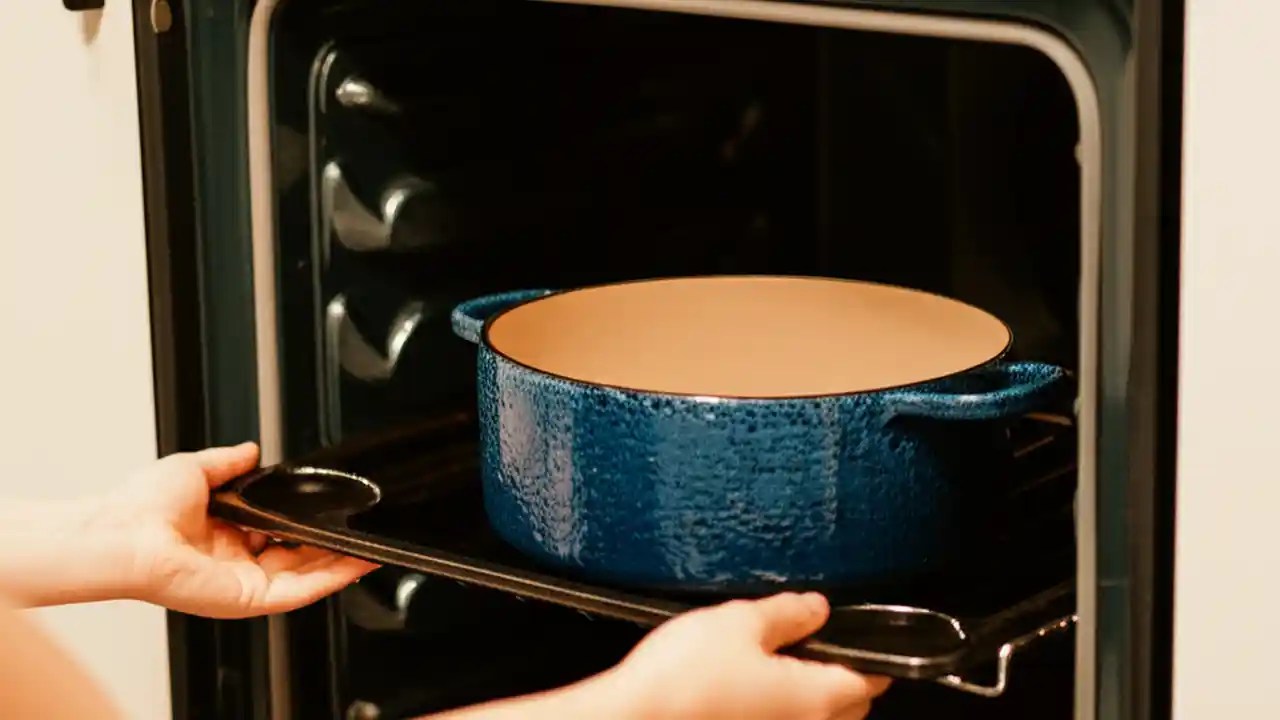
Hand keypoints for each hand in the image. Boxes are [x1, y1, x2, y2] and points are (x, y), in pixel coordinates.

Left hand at [99, 442, 378, 617]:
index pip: (277, 532)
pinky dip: (331, 577)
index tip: (331, 511)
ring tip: (370, 546)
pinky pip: (299, 590)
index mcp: (222, 534)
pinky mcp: (249, 597)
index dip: (307, 524)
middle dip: (332, 545)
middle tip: (361, 529)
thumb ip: (228, 462)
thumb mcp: (194, 469)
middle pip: (297, 557)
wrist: (122, 535)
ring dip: (340, 562)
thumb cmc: (140, 508)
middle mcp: (234, 562)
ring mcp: (243, 582)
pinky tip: (355, 561)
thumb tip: (251, 450)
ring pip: (305, 576)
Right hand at [606, 592, 889, 719]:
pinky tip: (748, 694)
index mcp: (817, 698)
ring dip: (810, 700)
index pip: (871, 680)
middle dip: (844, 680)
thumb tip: (818, 607)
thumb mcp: (738, 623)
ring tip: (776, 669)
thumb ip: (786, 614)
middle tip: (814, 648)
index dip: (871, 655)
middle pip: (851, 709)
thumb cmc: (684, 676)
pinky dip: (777, 713)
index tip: (861, 637)